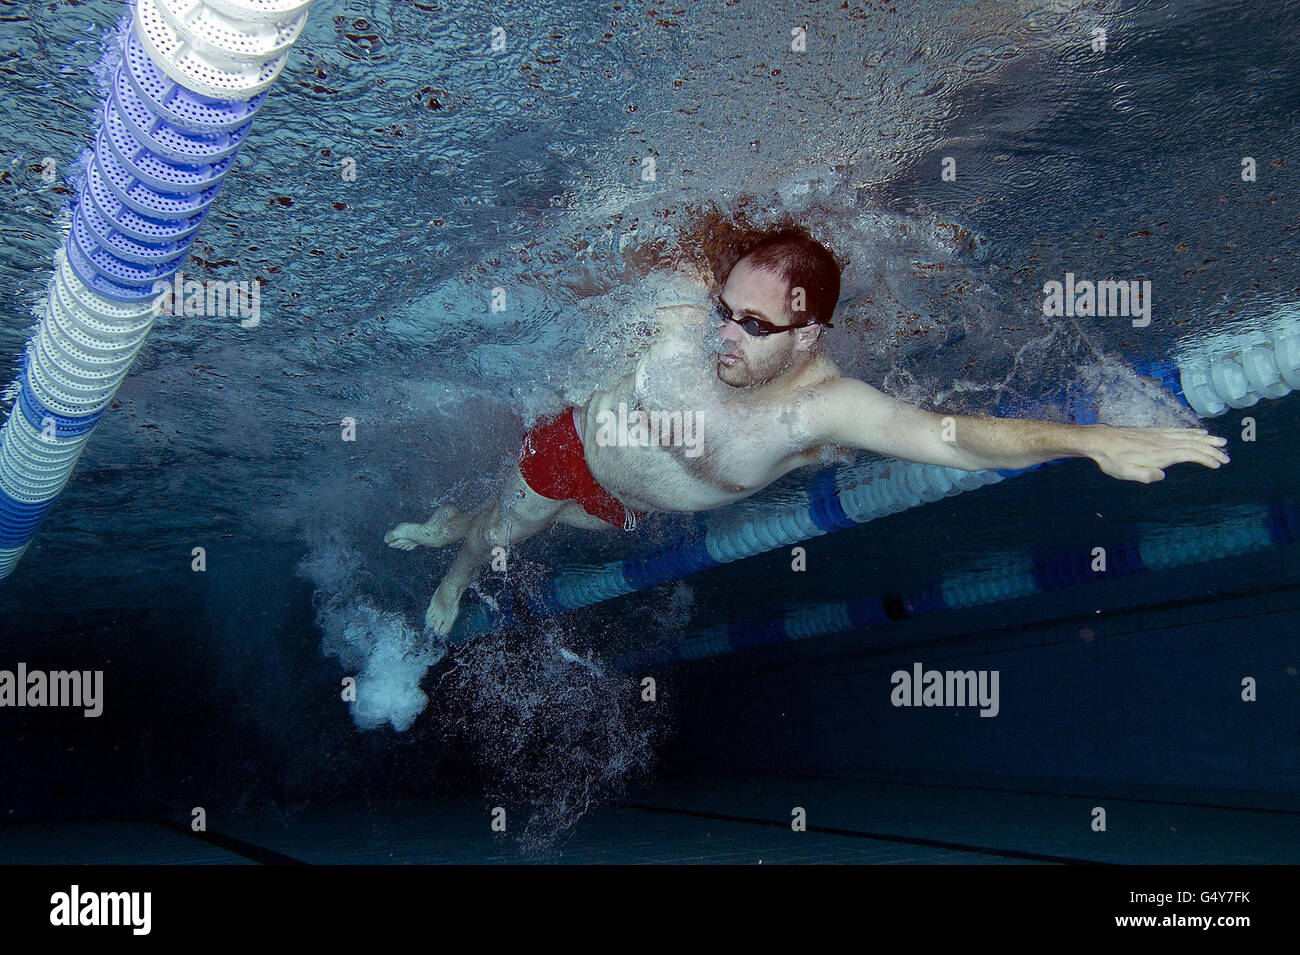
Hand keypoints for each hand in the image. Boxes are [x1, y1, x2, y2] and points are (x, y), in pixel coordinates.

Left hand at [1086, 425, 1228, 482]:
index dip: (1206, 458)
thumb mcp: (1125, 473)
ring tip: (1221, 441)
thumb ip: (1145, 475)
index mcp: (1160, 453)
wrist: (1100, 440)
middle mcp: (1162, 442)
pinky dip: (1191, 432)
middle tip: (1227, 456)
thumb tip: (1162, 475)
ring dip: (1206, 439)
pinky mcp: (1154, 431)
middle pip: (1193, 444)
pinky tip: (1198, 432)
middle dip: (1212, 450)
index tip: (1219, 464)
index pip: (1190, 454)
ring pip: (1187, 436)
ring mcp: (1159, 435)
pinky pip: (1178, 430)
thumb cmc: (1112, 460)